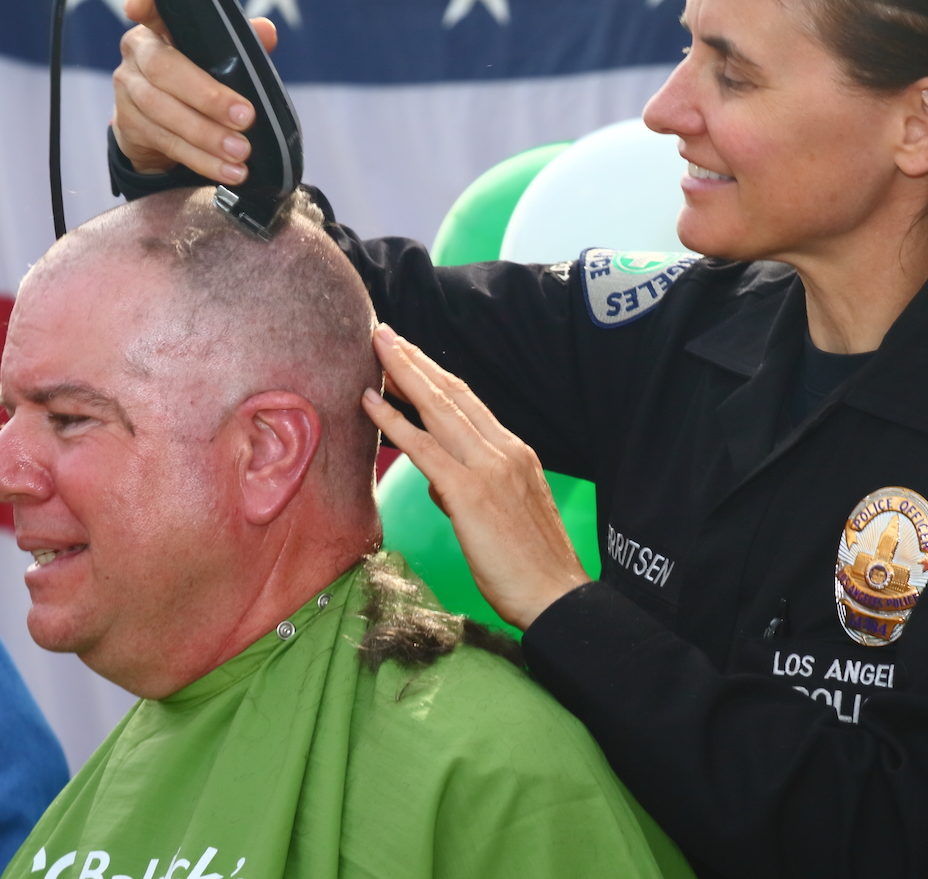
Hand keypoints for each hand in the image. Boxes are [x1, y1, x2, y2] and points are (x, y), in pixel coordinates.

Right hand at [110, 0, 279, 183]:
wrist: (163, 128)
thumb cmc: (196, 81)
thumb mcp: (218, 58)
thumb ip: (240, 42)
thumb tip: (267, 32)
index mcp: (159, 28)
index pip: (148, 7)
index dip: (142, 3)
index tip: (139, 6)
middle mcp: (137, 54)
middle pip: (164, 69)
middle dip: (207, 96)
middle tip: (245, 117)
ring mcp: (127, 91)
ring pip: (163, 112)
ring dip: (207, 136)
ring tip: (241, 153)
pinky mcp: (129, 126)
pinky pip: (166, 144)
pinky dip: (201, 160)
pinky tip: (227, 170)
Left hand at [362, 324, 589, 630]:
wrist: (556, 595)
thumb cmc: (530, 565)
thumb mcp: (501, 516)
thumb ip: (468, 491)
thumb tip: (438, 483)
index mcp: (514, 452)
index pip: (468, 403)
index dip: (436, 375)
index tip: (411, 355)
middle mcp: (503, 450)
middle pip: (452, 393)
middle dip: (416, 360)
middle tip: (385, 332)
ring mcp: (488, 468)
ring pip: (438, 409)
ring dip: (403, 374)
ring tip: (376, 347)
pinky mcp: (470, 493)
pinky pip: (424, 448)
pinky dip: (395, 422)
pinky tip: (371, 402)